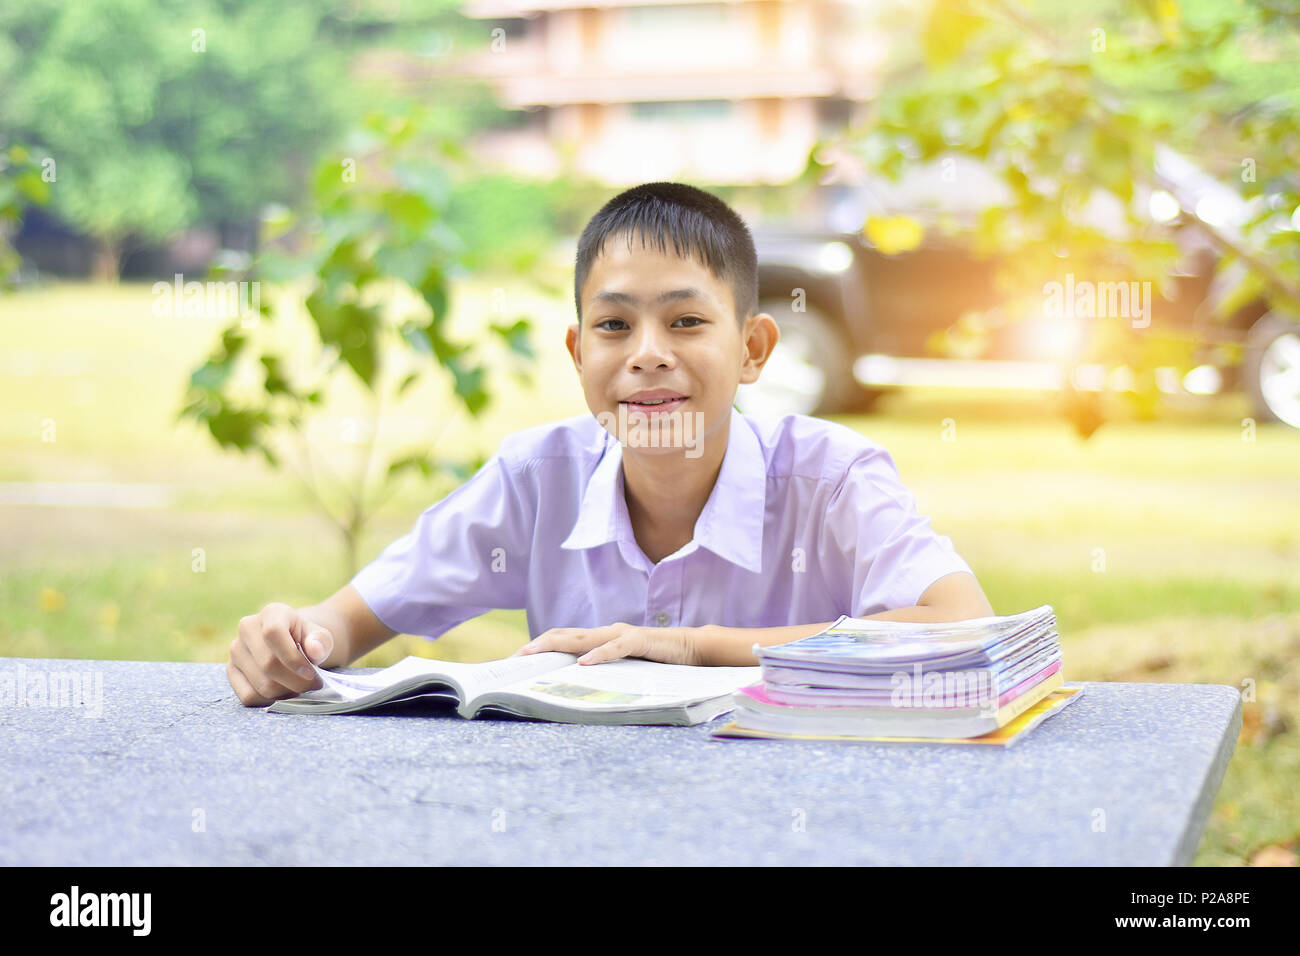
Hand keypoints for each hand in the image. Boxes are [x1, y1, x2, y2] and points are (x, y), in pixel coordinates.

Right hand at [227, 602, 332, 706]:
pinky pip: (248, 696)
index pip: (273, 633)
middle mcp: (247, 627)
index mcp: (272, 613)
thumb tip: (316, 652)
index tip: (311, 672)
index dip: (292, 658)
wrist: (292, 643)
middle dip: (296, 681)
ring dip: (286, 693)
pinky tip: (283, 692)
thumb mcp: (320, 636)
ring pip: (261, 684)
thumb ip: (321, 642)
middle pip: (268, 664)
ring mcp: (236, 650)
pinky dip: (270, 701)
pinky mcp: (231, 670)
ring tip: (300, 686)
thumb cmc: (308, 639)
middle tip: (313, 685)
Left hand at [509, 622, 702, 665]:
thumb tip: (574, 690)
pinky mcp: (640, 640)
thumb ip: (603, 674)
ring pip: (583, 637)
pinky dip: (599, 654)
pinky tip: (584, 663)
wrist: (692, 649)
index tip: (515, 662)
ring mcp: (621, 635)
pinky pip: (616, 647)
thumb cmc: (658, 661)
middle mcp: (606, 633)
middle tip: (514, 659)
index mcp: (600, 640)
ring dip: (556, 645)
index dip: (538, 647)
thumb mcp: (624, 669)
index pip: (562, 640)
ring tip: (534, 654)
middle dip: (537, 646)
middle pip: (564, 636)